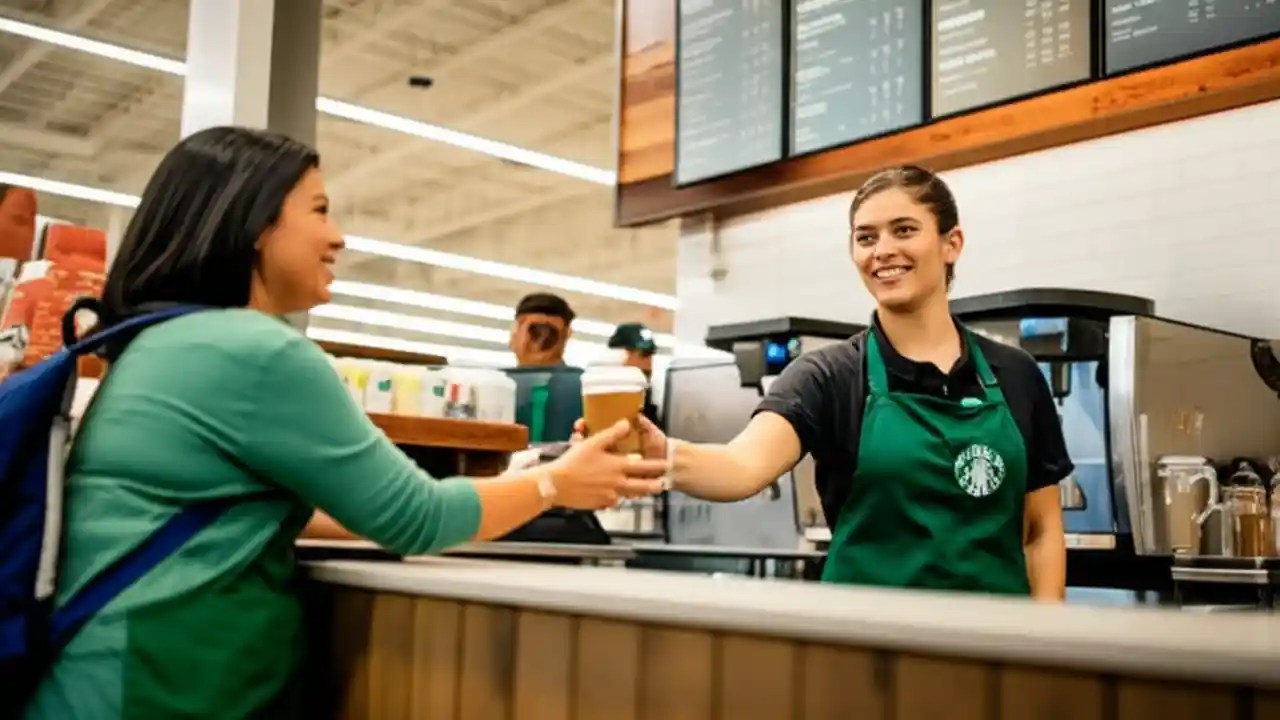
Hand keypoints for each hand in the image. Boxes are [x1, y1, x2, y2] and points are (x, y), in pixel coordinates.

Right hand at [549, 419, 667, 509]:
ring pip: (628, 496)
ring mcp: (609, 496)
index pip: (644, 467)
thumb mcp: (593, 443)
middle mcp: (617, 483)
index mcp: (617, 466)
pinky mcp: (600, 504)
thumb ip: (612, 434)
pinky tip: (612, 494)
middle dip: (653, 486)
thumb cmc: (572, 463)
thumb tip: (626, 424)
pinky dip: (614, 498)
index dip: (657, 466)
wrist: (556, 485)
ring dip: (636, 493)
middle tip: (662, 485)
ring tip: (641, 492)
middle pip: (641, 486)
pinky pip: (612, 502)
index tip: (667, 466)